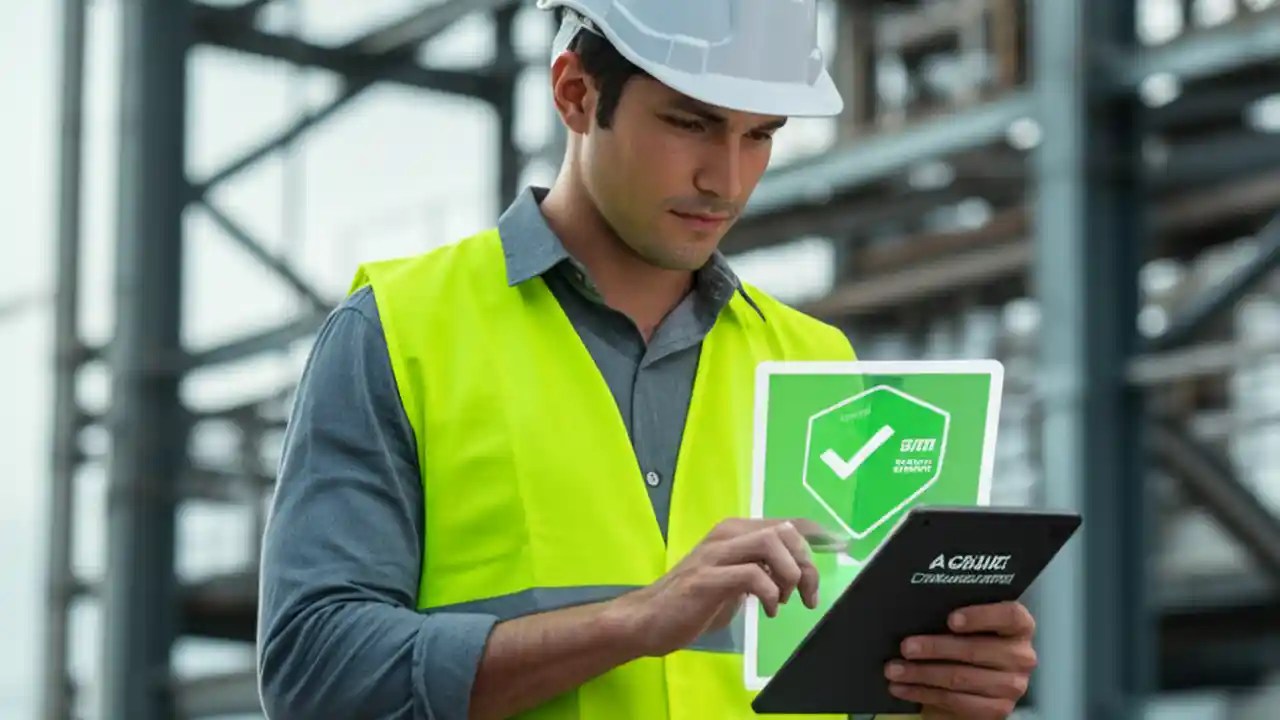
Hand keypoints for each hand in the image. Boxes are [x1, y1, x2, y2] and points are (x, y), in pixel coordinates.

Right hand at [608, 518, 825, 656]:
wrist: (649, 620)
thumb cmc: (694, 601)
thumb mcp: (736, 580)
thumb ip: (762, 568)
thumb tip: (797, 570)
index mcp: (735, 532)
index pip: (787, 522)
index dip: (818, 534)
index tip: (839, 550)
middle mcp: (727, 535)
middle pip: (785, 531)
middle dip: (806, 564)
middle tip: (807, 594)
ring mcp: (715, 554)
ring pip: (772, 544)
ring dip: (789, 575)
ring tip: (784, 601)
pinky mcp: (707, 578)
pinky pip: (752, 575)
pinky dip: (769, 594)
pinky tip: (767, 611)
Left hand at [883, 601, 1036, 718]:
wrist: (975, 682)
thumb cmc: (968, 641)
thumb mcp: (968, 625)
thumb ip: (955, 615)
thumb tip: (916, 611)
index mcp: (1019, 627)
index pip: (1011, 616)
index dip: (981, 616)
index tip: (951, 619)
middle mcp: (1021, 656)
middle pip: (975, 650)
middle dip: (935, 648)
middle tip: (906, 647)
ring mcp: (1012, 685)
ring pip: (960, 678)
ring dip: (921, 674)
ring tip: (894, 670)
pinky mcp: (998, 709)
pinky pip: (955, 701)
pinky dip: (923, 693)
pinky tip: (903, 688)